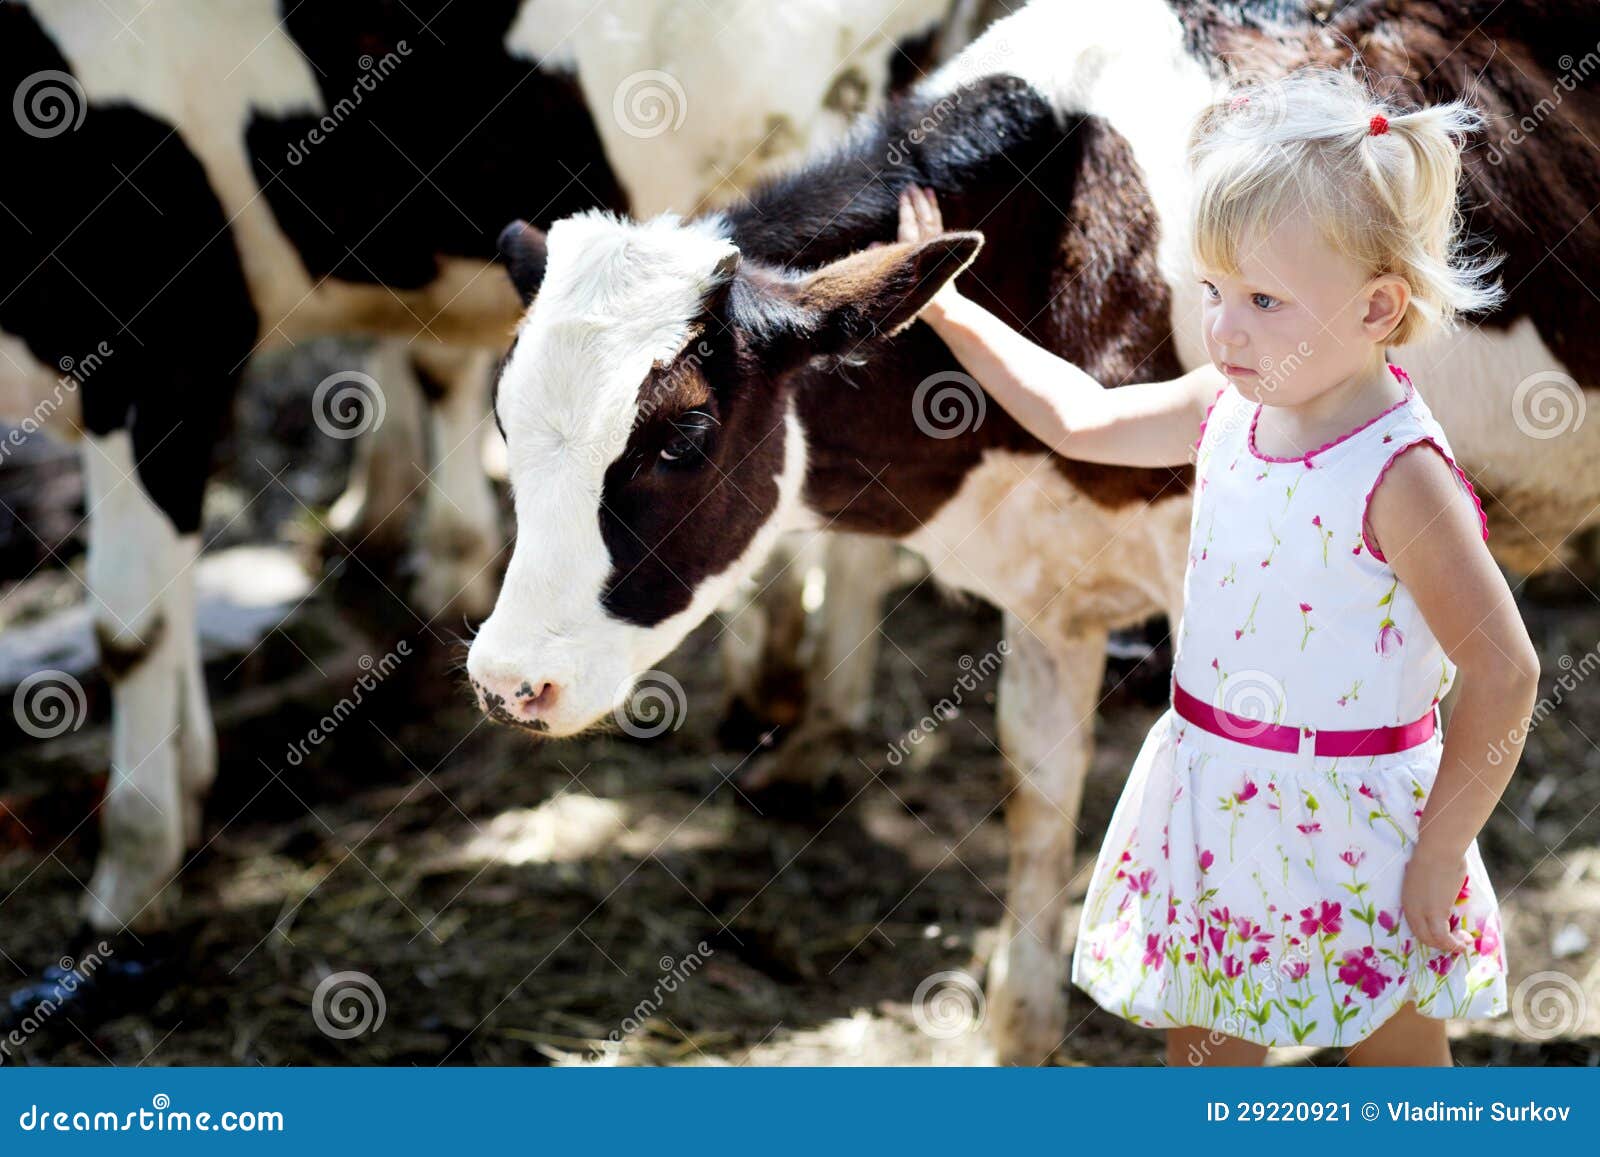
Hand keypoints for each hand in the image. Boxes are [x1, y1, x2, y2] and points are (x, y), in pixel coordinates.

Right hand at [896, 185, 964, 319]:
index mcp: (914, 254)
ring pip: (933, 221)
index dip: (906, 209)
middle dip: (917, 201)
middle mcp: (927, 248)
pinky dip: (936, 214)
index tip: (903, 193)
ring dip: (929, 204)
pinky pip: (939, 227)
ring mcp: (938, 248)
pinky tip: (933, 205)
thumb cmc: (914, 299)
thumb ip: (884, 261)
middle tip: (911, 185)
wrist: (943, 308)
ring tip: (926, 189)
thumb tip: (874, 243)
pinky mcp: (944, 251)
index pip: (909, 226)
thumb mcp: (895, 281)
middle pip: (922, 219)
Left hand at [1400, 842, 1475, 955]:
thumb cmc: (1436, 855)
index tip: (1444, 934)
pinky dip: (1454, 945)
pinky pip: (1443, 937)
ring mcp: (1422, 911)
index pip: (1414, 925)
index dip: (1429, 934)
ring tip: (1463, 944)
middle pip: (1422, 936)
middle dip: (1438, 943)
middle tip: (1455, 941)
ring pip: (1432, 940)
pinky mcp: (1436, 912)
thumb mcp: (1428, 876)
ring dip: (1448, 946)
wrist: (1438, 849)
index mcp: (1407, 899)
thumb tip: (1443, 889)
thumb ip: (1431, 889)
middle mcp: (1411, 908)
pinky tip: (1465, 944)